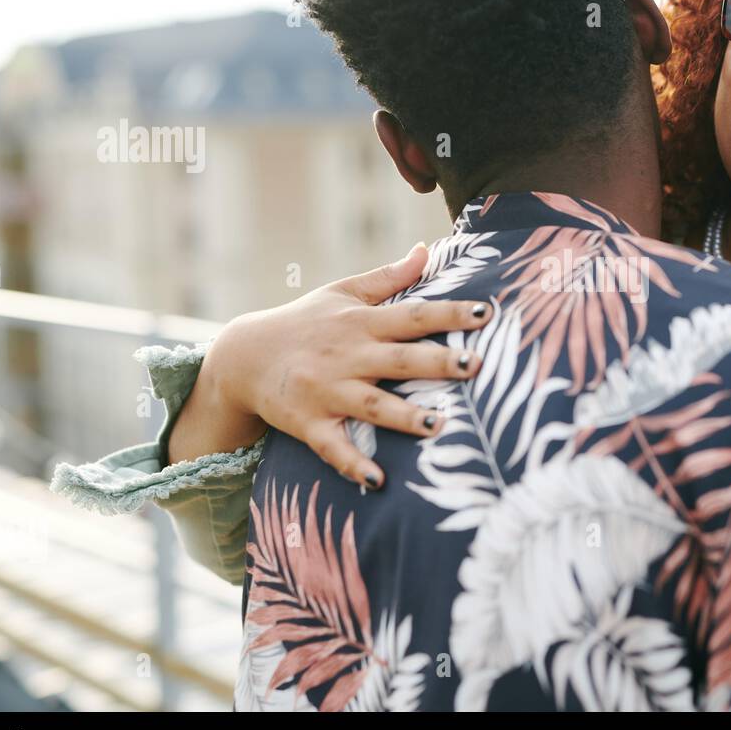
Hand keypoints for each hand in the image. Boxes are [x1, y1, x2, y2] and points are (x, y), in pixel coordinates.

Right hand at [170, 243, 491, 488]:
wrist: (242, 357)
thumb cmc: (304, 321)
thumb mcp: (342, 291)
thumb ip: (389, 276)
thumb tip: (427, 248)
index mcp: (361, 322)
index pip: (414, 314)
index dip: (450, 312)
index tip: (487, 312)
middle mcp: (347, 356)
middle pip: (399, 359)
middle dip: (437, 362)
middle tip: (475, 365)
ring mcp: (327, 391)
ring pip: (371, 405)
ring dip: (404, 416)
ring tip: (439, 425)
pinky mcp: (308, 423)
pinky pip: (333, 447)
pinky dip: (353, 464)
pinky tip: (378, 481)